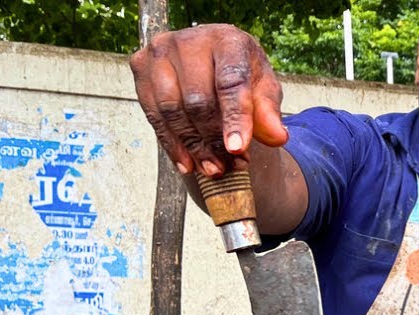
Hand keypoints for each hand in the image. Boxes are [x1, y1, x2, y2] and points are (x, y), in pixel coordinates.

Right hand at [130, 24, 287, 176]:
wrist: (212, 59)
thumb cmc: (242, 74)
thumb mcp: (263, 88)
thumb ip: (268, 111)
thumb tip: (278, 137)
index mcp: (226, 40)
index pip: (230, 83)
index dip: (234, 119)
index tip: (237, 149)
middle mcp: (188, 41)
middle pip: (197, 101)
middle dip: (213, 141)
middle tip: (228, 166)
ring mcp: (160, 52)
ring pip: (172, 110)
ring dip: (192, 147)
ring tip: (212, 169)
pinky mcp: (141, 67)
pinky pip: (154, 114)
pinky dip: (172, 144)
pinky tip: (188, 164)